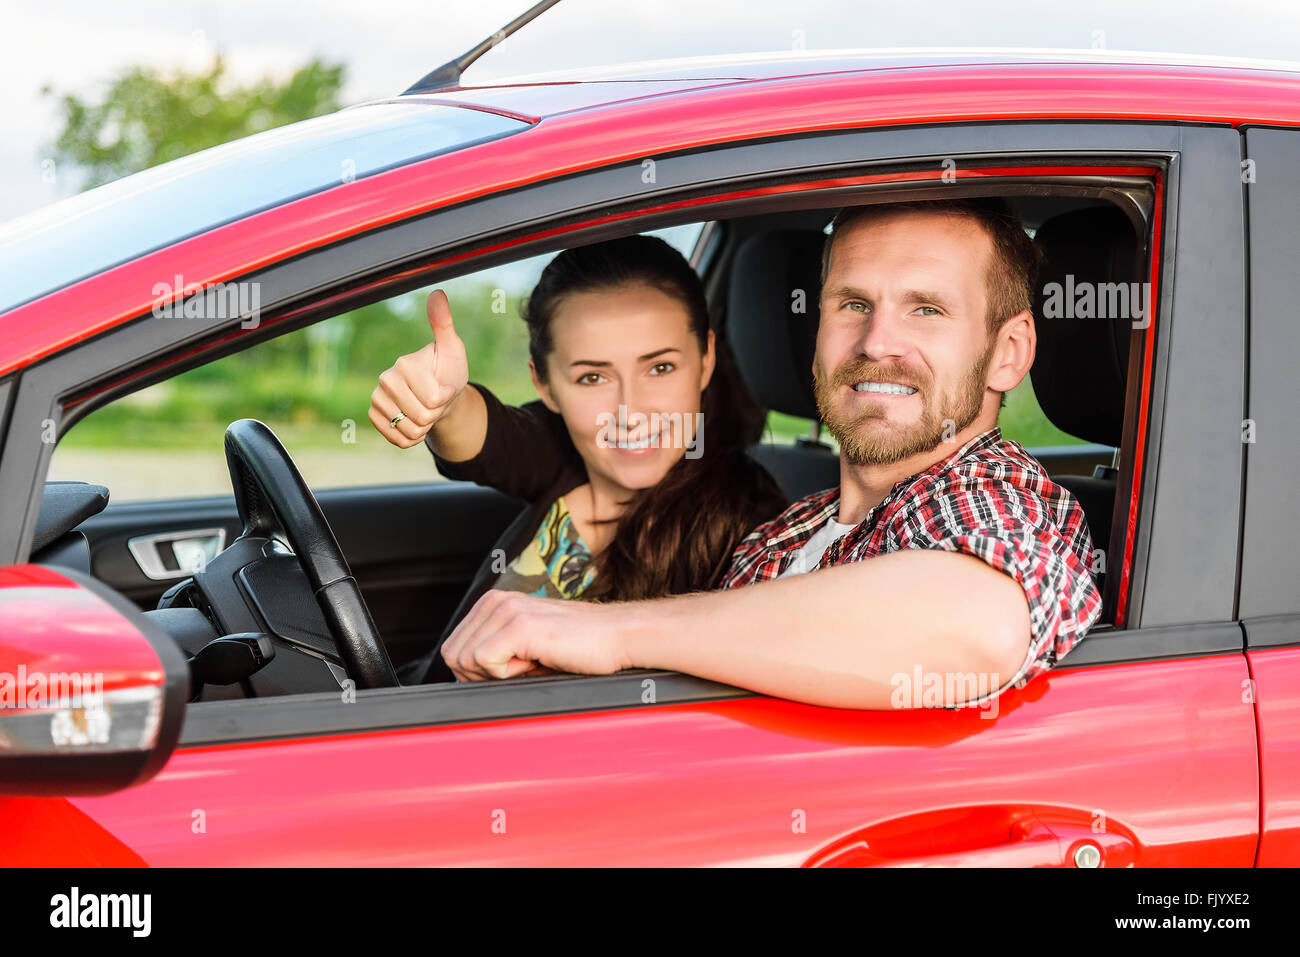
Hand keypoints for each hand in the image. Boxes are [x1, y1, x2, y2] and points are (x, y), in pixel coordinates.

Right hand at [369, 289, 469, 447]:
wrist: (439, 395)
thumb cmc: (447, 371)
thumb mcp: (452, 349)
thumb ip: (443, 324)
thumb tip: (438, 293)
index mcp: (403, 364)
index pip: (435, 399)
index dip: (446, 397)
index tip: (444, 385)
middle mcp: (384, 381)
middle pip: (423, 418)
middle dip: (436, 413)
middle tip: (434, 399)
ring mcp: (376, 400)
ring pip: (412, 432)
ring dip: (426, 426)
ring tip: (425, 408)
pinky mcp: (373, 417)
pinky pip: (400, 441)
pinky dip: (413, 437)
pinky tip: (414, 421)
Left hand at [441, 591, 634, 681]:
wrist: (616, 637)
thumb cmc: (577, 646)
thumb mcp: (524, 644)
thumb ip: (493, 651)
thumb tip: (463, 676)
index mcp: (492, 603)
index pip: (453, 648)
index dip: (476, 672)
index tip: (511, 668)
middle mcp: (495, 601)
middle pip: (453, 656)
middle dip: (481, 675)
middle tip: (521, 668)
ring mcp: (506, 610)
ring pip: (465, 660)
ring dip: (497, 674)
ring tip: (531, 661)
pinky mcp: (519, 625)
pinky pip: (485, 662)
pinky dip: (508, 674)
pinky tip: (536, 660)